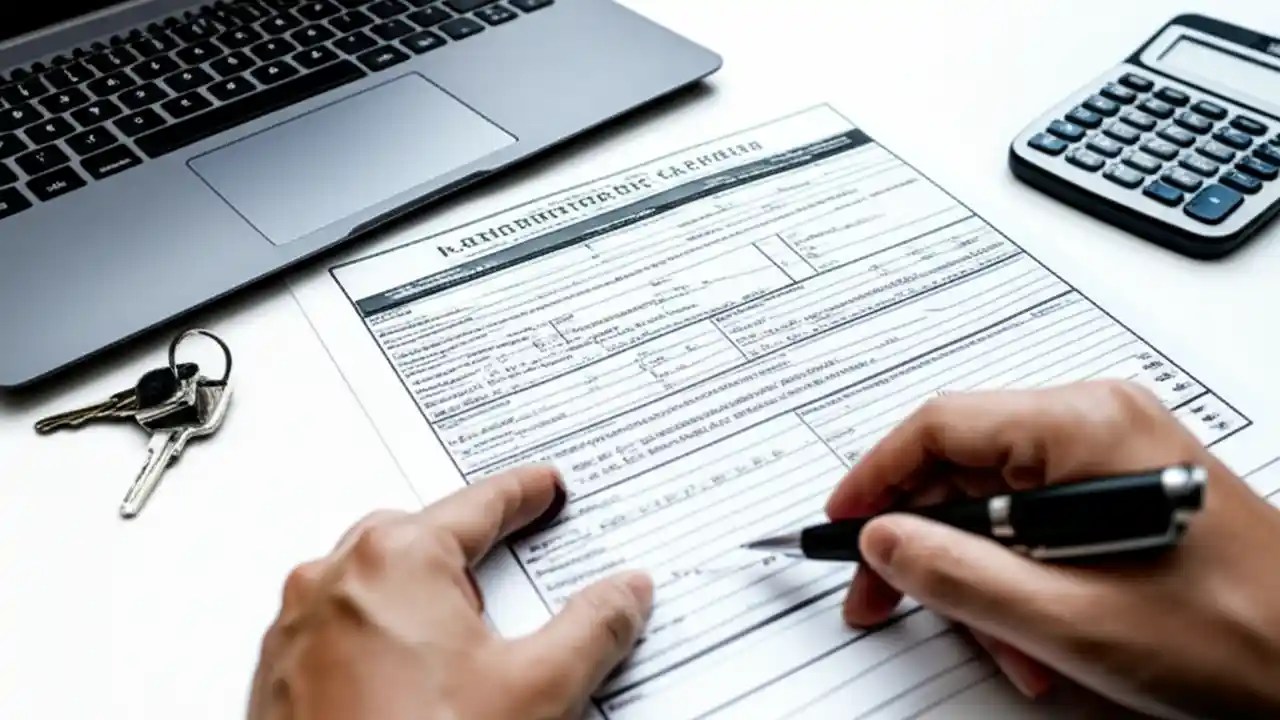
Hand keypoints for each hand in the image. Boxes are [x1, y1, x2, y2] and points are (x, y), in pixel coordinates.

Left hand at [246, 465, 652, 719]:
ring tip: (463, 652)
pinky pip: (335, 629)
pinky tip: (413, 685)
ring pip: (370, 584)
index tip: (543, 487)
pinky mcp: (277, 676)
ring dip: (418, 600)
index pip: (478, 506)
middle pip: (417, 538)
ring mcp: (296, 628)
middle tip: (512, 574)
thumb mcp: (536, 689)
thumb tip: (625, 592)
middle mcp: (332, 579)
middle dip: (466, 553)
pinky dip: (377, 639)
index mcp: (396, 559)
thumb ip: (592, 628)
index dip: (523, 495)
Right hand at [826, 380, 1279, 718]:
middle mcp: (1100, 422)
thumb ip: (959, 574)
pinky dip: (1022, 579)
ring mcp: (1115, 453)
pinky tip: (1038, 636)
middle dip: (925, 546)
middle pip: (963, 467)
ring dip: (981, 580)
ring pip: (998, 506)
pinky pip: (1039, 523)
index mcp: (1085, 426)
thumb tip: (884, 540)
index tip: (840, 524)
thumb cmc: (1237, 635)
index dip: (875, 478)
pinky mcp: (1124, 489)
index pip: (940, 426)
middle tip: (883, 596)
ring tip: (1006, 647)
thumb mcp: (1070, 618)